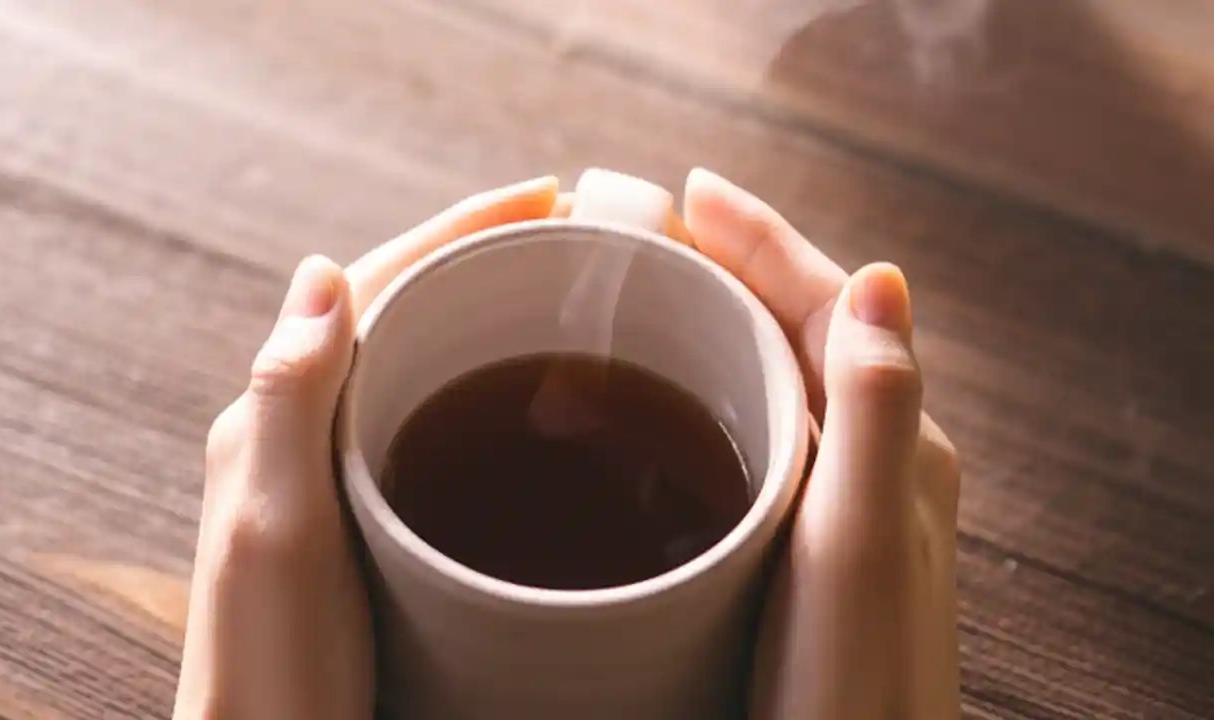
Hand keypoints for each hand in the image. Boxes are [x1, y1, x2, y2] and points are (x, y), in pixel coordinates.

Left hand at [172, 177, 559, 719]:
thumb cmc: (271, 659)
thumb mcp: (277, 525)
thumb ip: (291, 398)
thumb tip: (323, 269)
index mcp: (277, 415)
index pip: (373, 286)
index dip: (457, 230)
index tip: (547, 195)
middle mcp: (302, 429)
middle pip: (400, 308)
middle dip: (480, 255)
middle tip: (573, 233)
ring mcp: (336, 470)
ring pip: (417, 357)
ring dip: (483, 311)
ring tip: (565, 292)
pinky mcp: (368, 513)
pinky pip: (427, 418)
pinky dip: (482, 386)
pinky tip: (530, 401)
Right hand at [683, 169, 960, 718]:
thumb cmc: (851, 682)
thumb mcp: (856, 541)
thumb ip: (875, 409)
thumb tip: (883, 276)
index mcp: (895, 441)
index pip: (831, 304)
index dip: (764, 240)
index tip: (693, 189)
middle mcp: (878, 456)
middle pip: (806, 325)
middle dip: (739, 263)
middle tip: (661, 222)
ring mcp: (844, 495)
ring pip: (782, 371)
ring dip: (727, 316)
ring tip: (659, 284)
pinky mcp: (808, 535)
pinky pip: (764, 426)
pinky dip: (718, 384)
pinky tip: (675, 396)